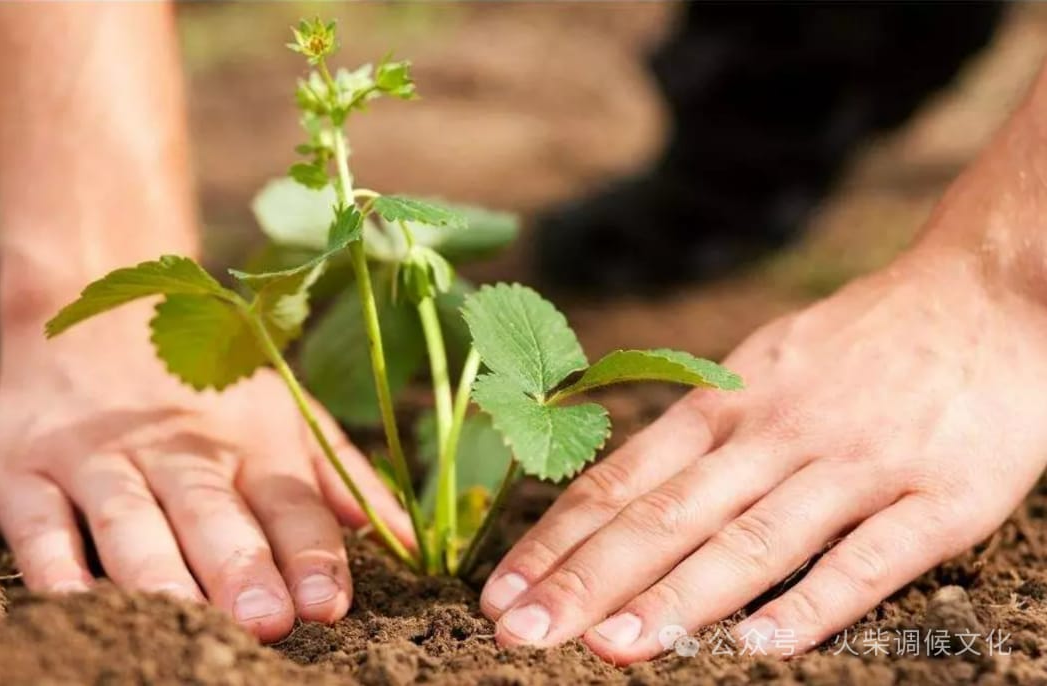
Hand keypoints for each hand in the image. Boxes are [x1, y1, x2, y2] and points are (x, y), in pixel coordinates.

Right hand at [0, 303, 412, 641]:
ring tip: (188, 619)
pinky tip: (76, 600)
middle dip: (243, 567)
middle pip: (214, 511)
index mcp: (251, 439)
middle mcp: (180, 447)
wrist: (98, 304)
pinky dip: (54, 561)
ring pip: (131, 518)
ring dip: (160, 571)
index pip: (288, 502)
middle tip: (270, 621)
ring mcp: (101, 456)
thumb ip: (339, 476)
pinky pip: (41, 521)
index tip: (332, 604)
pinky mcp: (27, 468)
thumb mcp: (283, 413)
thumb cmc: (208, 383)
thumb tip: (403, 537)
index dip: (311, 553)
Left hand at [480, 245, 1046, 661]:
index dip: (557, 540)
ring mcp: (855, 464)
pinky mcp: (937, 497)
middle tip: (521, 633)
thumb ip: (701, 429)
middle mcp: (777, 432)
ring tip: (613, 648)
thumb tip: (621, 492)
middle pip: (667, 514)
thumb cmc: (864, 341)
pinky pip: (868, 560)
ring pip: (752, 540)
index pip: (622, 479)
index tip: (501, 591)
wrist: (988, 291)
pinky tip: (757, 646)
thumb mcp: (763, 363)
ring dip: (678, 597)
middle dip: (588, 579)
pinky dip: (811, 604)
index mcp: (729, 401)